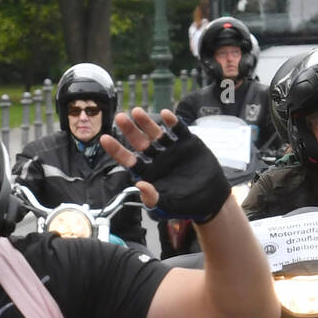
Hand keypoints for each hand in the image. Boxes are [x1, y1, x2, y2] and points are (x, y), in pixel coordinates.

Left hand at [100, 108, 230, 222]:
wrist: (213, 199)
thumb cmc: (187, 205)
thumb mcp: (168, 205)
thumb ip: (153, 197)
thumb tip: (139, 185)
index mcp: (149, 173)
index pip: (129, 160)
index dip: (117, 149)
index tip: (104, 138)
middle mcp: (157, 159)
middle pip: (140, 143)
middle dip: (130, 131)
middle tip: (120, 118)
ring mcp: (172, 149)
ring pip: (156, 133)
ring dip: (147, 123)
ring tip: (137, 112)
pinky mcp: (187, 143)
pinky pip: (178, 130)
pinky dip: (173, 122)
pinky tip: (166, 115)